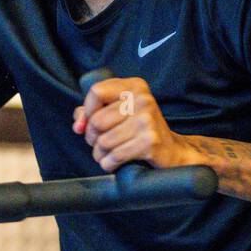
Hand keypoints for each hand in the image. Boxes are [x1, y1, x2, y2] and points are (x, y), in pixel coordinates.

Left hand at [72, 77, 200, 170]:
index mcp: (134, 86)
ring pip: (103, 141)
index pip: (96, 92)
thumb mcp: (118, 113)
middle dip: (92, 138)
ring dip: (100, 154)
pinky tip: (114, 163)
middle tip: (100, 143)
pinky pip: (115, 155)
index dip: (86, 111)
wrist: (171, 151)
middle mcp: (142, 99)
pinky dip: (109, 164)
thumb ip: (92, 112)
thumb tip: (79, 124)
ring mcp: (147, 120)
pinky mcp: (150, 141)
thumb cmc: (139, 131)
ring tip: (108, 154)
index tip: (88, 124)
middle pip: (96, 120)